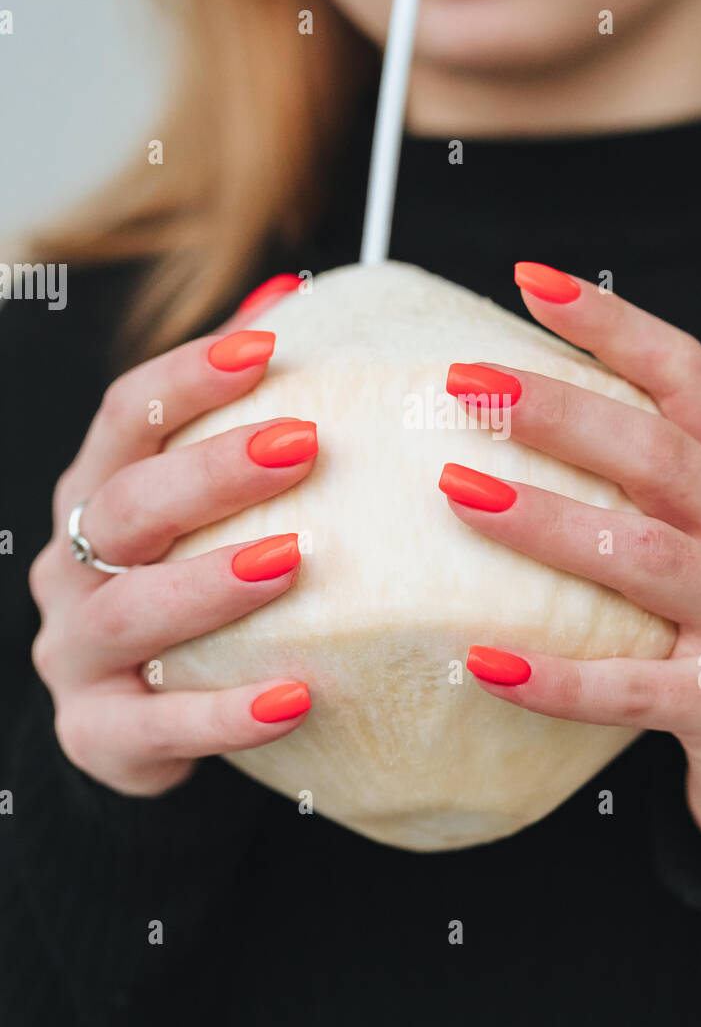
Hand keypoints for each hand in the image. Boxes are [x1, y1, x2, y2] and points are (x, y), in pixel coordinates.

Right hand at [29, 323, 317, 795]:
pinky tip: (295, 698)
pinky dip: (223, 715)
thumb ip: (236, 406)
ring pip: (134, 612)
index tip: (268, 346)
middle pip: (128, 506)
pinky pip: (156, 728)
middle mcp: (72, 564)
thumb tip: (289, 292)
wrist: (141, 717)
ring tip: (293, 559)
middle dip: (211, 472)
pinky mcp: (97, 735)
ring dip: (212, 586)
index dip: (189, 377)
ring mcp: (76, 652)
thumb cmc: (190, 583)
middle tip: (301, 445)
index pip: (128, 417)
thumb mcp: (202, 502)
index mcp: (98, 492)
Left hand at [441, 263, 700, 876]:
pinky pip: (633, 688)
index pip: (686, 378)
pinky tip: (482, 661)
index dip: (613, 325)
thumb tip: (511, 414)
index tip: (529, 282)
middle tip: (467, 384)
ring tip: (458, 493)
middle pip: (660, 455)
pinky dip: (555, 675)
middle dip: (561, 411)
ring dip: (548, 521)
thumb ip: (643, 484)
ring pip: (647, 558)